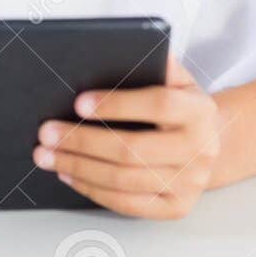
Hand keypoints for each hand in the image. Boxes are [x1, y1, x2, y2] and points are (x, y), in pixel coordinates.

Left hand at [33, 55, 221, 219]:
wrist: (208, 144)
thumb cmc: (179, 107)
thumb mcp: (176, 79)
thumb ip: (154, 63)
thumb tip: (117, 48)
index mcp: (200, 111)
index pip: (158, 105)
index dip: (117, 104)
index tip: (78, 103)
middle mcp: (201, 150)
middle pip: (132, 149)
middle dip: (82, 142)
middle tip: (47, 133)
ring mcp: (190, 183)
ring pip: (124, 180)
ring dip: (78, 167)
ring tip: (47, 155)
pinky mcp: (176, 208)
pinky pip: (127, 204)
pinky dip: (92, 189)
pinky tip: (69, 174)